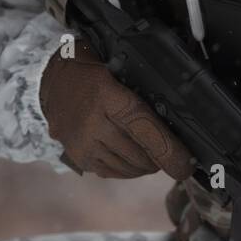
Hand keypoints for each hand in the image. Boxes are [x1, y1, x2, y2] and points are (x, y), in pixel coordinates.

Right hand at [39, 40, 196, 180]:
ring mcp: (82, 144)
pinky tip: (133, 159)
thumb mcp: (120, 68)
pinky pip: (112, 172)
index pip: (144, 129)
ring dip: (144, 165)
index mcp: (108, 95)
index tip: (186, 165)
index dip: (168, 150)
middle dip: (160, 159)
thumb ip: (146, 92)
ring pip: (127, 167)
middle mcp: (92, 123)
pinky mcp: (79, 158)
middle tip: (170, 154)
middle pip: (139, 154)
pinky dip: (128, 169)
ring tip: (151, 155)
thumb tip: (181, 120)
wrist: (54, 80)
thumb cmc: (95, 70)